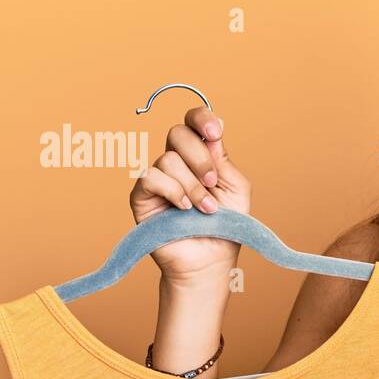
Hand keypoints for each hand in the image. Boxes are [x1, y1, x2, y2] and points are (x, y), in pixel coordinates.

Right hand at [127, 106, 252, 281]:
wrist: (211, 260)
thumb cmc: (226, 226)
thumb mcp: (236, 189)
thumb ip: (223, 160)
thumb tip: (213, 129)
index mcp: (200, 156)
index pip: (193, 123)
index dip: (201, 118)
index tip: (215, 132)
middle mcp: (177, 163)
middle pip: (177, 133)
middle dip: (199, 156)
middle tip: (212, 182)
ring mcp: (158, 179)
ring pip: (168, 159)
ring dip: (192, 185)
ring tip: (205, 209)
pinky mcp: (142, 197)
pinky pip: (150, 177)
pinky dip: (172, 191)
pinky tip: (184, 209)